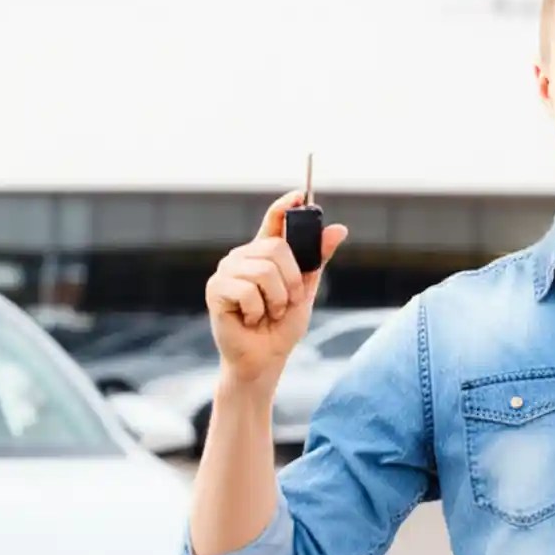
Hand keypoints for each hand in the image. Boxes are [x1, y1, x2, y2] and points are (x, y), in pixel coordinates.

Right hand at [205, 191, 347, 383]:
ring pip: (264, 270)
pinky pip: (248, 290)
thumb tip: (339, 229)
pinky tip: (251, 320)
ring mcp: (226, 271)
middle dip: (292, 281)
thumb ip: (317, 259)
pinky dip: (259, 311)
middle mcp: (242, 256)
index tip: (301, 194)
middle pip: (276, 248)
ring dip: (277, 299)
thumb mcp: (307, 290)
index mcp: (263, 253)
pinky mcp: (215, 289)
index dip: (286, 205)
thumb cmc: (282, 327)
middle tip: (287, 302)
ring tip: (268, 312)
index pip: (274, 220)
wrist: (265, 360)